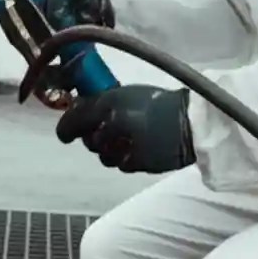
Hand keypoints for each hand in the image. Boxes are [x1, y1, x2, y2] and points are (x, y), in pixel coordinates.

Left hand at [55, 84, 195, 173]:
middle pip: (89, 140)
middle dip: (93, 138)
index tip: (64, 134)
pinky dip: (125, 159)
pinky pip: (121, 165)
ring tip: (124, 141)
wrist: (193, 122)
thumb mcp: (129, 93)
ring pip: (104, 155)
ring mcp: (125, 145)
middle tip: (104, 133)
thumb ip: (105, 102)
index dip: (66, 128)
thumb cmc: (162, 103)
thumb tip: (82, 108)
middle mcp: (113, 123)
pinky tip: (137, 150)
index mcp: (110, 101)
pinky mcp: (138, 162)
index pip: (76, 118)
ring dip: (109, 151)